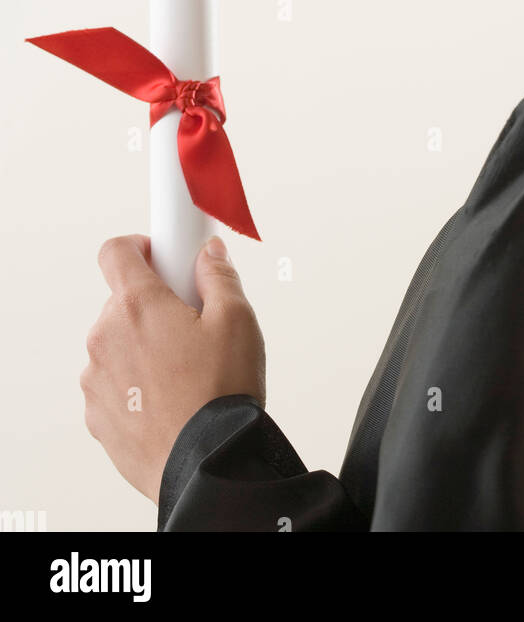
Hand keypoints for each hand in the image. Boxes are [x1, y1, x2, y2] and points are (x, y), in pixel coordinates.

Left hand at [80, 234, 265, 505]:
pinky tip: (170, 399)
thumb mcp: (238, 321)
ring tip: (185, 372)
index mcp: (138, 305)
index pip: (115, 252)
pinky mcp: (96, 415)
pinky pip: (113, 384)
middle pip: (122, 302)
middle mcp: (106, 337)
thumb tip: (210, 255)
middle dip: (154, 306)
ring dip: (143, 347)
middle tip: (191, 325)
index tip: (160, 256)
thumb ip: (219, 276)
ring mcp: (96, 379)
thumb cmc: (221, 393)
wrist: (206, 465)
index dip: (140, 247)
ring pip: (117, 345)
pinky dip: (135, 385)